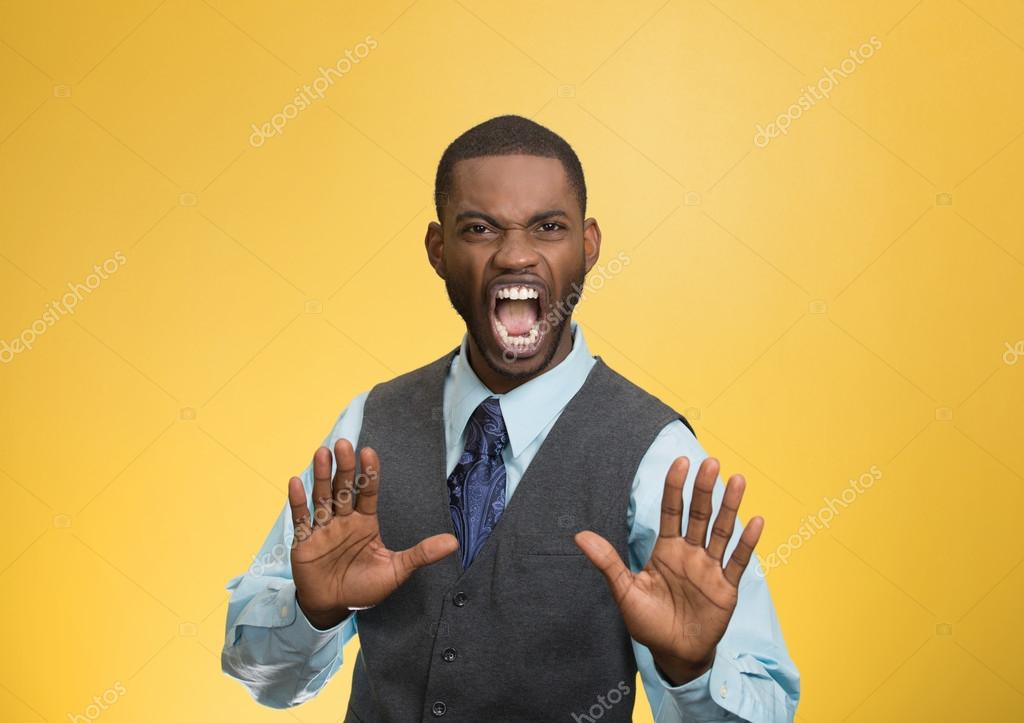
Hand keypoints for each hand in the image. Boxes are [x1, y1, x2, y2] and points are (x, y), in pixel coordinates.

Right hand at [288, 439, 458, 628]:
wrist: (333, 608)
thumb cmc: (363, 588)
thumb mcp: (396, 571)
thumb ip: (421, 554)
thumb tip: (453, 542)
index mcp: (365, 522)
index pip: (368, 492)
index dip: (368, 473)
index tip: (369, 451)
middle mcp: (344, 520)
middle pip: (344, 488)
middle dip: (344, 467)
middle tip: (344, 443)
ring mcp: (323, 529)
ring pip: (322, 497)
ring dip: (322, 476)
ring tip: (322, 452)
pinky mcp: (304, 542)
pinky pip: (300, 519)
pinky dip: (297, 501)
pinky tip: (296, 481)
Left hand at [575, 456, 763, 684]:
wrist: (673, 654)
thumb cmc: (648, 622)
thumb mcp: (625, 591)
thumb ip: (607, 562)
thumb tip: (578, 535)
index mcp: (666, 550)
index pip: (671, 511)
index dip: (675, 487)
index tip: (680, 462)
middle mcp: (690, 553)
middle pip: (698, 514)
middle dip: (704, 489)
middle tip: (710, 461)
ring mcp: (710, 568)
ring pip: (721, 531)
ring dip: (730, 507)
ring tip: (739, 480)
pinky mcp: (726, 587)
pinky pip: (738, 561)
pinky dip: (748, 542)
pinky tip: (757, 521)